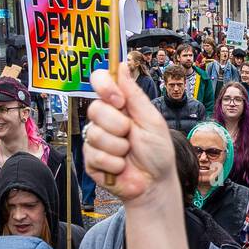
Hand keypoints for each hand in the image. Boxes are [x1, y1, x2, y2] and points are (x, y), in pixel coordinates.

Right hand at [84, 67, 177, 207]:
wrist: (155, 183)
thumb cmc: (158, 153)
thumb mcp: (152, 120)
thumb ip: (135, 95)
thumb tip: (122, 65)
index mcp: (120, 105)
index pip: (100, 81)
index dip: (105, 86)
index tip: (118, 100)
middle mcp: (105, 119)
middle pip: (95, 109)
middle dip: (118, 125)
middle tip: (131, 135)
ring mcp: (96, 140)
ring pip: (95, 134)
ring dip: (119, 147)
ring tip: (128, 154)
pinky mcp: (91, 160)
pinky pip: (95, 155)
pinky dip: (114, 164)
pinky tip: (122, 167)